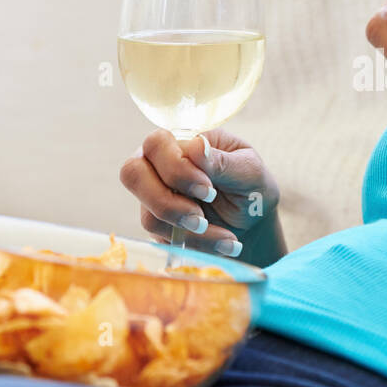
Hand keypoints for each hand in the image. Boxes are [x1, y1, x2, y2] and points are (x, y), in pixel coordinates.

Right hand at [119, 128, 284, 262]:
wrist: (254, 223)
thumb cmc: (251, 187)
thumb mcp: (249, 172)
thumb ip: (223, 161)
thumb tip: (197, 145)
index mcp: (182, 142)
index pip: (156, 144)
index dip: (177, 170)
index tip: (209, 191)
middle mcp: (160, 166)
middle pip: (132, 174)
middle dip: (167, 201)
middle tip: (201, 216)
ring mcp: (155, 196)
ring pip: (148, 214)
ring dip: (189, 230)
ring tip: (226, 235)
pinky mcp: (159, 223)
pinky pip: (164, 237)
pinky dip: (197, 244)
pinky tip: (224, 243)